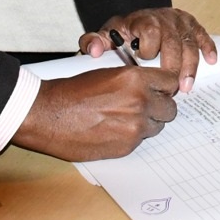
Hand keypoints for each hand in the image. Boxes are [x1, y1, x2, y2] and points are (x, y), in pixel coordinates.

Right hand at [13, 64, 180, 160]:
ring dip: (147, 123)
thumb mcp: (107, 73)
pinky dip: (131, 136)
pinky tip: (113, 130)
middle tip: (144, 105)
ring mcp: (134, 127)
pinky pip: (140, 141)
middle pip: (169, 108)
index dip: (165, 86)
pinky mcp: (126, 146)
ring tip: (125, 118)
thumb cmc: (71, 91)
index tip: (161, 89)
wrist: (48, 115)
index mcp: (136, 79)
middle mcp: (140, 102)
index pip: (170, 82)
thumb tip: (149, 87)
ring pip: (156, 126)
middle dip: (159, 106)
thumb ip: (134, 80)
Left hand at [79, 7, 217, 94]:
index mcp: (142, 19)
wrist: (137, 20)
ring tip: (186, 87)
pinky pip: (202, 35)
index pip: (149, 31)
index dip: (148, 48)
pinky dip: (208, 47)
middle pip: (173, 41)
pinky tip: (212, 61)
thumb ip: (93, 42)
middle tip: (172, 89)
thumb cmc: (121, 34)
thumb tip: (95, 51)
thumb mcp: (105, 36)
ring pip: (189, 42)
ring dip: (190, 65)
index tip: (143, 62)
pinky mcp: (191, 25)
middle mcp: (163, 17)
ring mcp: (179, 21)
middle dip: (174, 65)